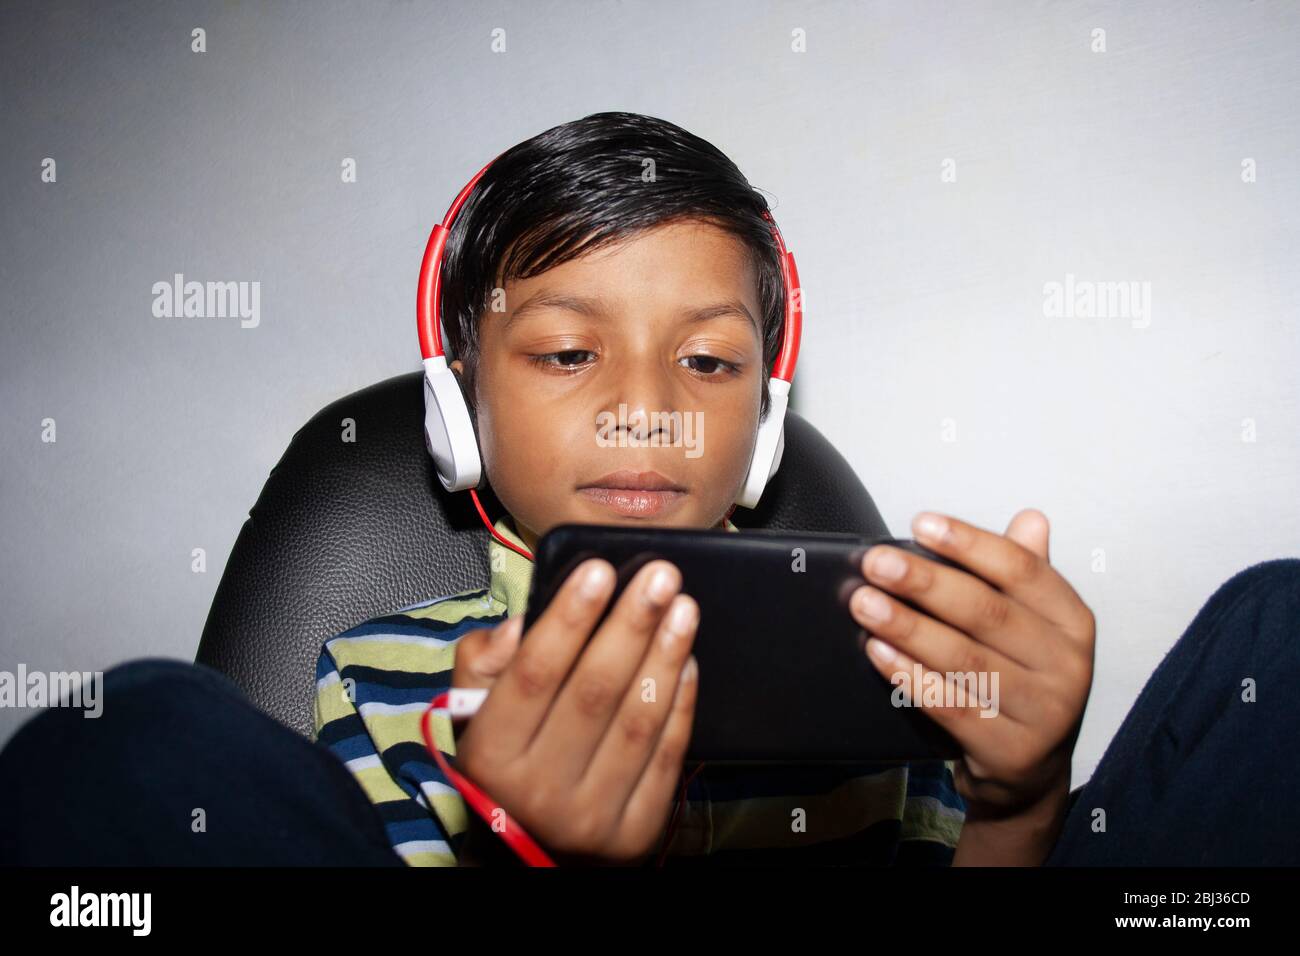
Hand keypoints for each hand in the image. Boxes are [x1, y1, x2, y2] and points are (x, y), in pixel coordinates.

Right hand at [453, 558, 699, 864]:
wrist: (526, 855)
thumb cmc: (503, 765)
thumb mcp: (469, 715)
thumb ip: (483, 663)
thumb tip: (522, 623)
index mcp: (491, 756)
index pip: (534, 675)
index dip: (568, 619)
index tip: (598, 570)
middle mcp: (538, 790)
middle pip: (594, 691)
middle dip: (631, 625)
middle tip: (661, 575)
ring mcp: (591, 816)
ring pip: (637, 721)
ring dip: (665, 655)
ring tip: (683, 608)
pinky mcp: (636, 832)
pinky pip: (666, 756)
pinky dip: (681, 703)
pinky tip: (687, 659)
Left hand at [849, 509, 1093, 837]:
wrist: (1029, 770)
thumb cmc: (1022, 681)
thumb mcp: (1033, 627)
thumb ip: (1024, 574)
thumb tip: (1030, 519)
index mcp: (1072, 622)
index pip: (1022, 570)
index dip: (970, 543)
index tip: (921, 523)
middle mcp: (1067, 666)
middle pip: (987, 613)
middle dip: (925, 583)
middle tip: (876, 563)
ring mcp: (1044, 713)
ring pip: (964, 660)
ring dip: (907, 627)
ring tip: (865, 603)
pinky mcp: (1010, 751)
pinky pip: (950, 706)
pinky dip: (910, 676)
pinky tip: (878, 652)